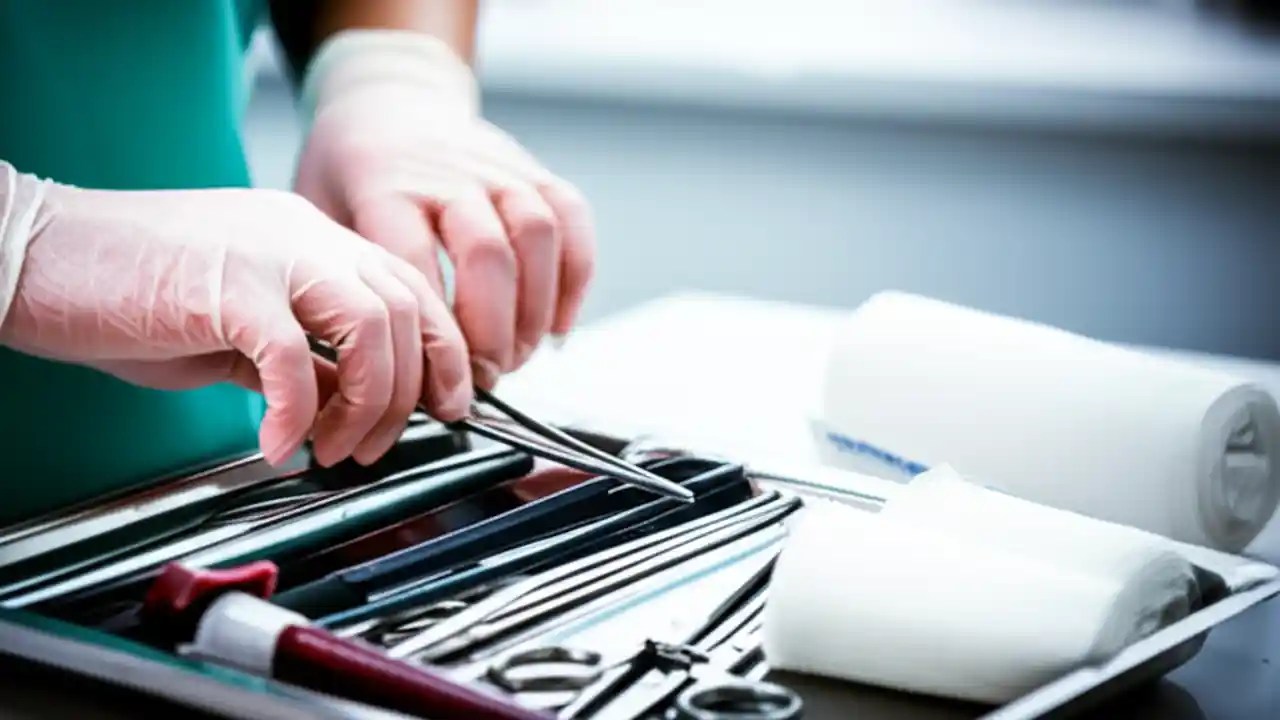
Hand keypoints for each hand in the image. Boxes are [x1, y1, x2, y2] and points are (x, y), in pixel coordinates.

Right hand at [0, 163, 471, 466]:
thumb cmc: (126, 289)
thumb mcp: (235, 327)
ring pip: (373, 327)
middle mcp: (304, 237)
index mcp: (311, 240)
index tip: (444, 406)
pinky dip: (297, 413)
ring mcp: (270, 254)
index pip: (411, 291)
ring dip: (367, 405)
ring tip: (333, 449)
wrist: (35, 255)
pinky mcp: (229, 285)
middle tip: (378, 445)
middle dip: (413, 391)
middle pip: (408, 311)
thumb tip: (341, 401)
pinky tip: (277, 445)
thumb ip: (296, 354)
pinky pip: (294, 358)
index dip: (443, 354)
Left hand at [294, 30, 595, 387]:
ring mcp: (496, 168)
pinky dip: (575, 280)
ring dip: (535, 311)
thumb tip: (365, 368)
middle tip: (484, 379)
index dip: (434, 333)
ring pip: (537, 237)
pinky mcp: (533, 170)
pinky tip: (557, 326)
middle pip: (487, 255)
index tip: (437, 383)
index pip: (417, 265)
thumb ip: (345, 282)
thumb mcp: (319, 215)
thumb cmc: (351, 171)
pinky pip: (571, 220)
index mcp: (384, 186)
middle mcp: (447, 173)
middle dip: (492, 333)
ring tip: (518, 357)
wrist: (390, 97)